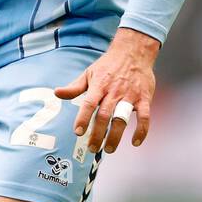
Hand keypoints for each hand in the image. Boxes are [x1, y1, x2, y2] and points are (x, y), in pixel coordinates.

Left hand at [54, 27, 159, 153]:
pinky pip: (144, 117)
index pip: (89, 104)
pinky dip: (141, 130)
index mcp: (99, 85)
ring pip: (122, 119)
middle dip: (97, 134)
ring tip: (109, 149)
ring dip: (115, 136)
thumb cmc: (108, 65)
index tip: (78, 132)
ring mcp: (130, 95)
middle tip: (92, 148)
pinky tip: (135, 142)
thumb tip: (57, 93)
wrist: (134, 52)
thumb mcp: (89, 73)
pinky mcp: (144, 98)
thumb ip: (74, 87)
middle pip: (104, 115)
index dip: (83, 118)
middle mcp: (114, 91)